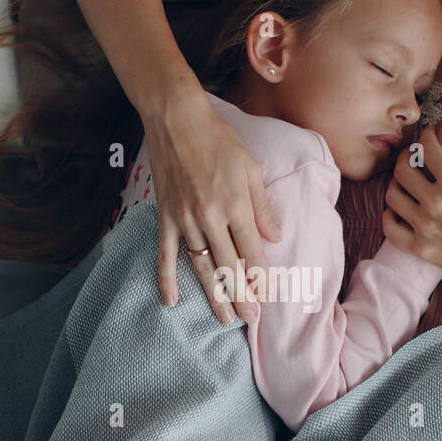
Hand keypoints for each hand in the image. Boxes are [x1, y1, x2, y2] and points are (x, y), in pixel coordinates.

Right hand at [144, 91, 281, 323]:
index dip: (262, 279)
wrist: (177, 120)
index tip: (269, 300)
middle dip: (242, 296)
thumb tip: (276, 238)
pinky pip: (166, 254)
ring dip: (213, 295)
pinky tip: (172, 301)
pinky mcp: (166, 217)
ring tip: (225, 318)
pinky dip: (167, 279)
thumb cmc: (219, 141)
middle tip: (251, 320)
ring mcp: (185, 219)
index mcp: (235, 205)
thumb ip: (262, 207)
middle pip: (229, 266)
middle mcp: (210, 217)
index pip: (253, 252)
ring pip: (201, 266)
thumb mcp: (251, 168)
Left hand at [382, 80, 441, 297]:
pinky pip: (391, 228)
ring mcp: (424, 227)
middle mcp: (435, 202)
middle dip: (406, 156)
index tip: (429, 135)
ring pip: (392, 196)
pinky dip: (390, 215)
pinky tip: (399, 208)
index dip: (426, 136)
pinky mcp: (421, 249)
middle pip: (402, 169)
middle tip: (413, 155)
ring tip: (406, 180)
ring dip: (396, 183)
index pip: (426, 149)